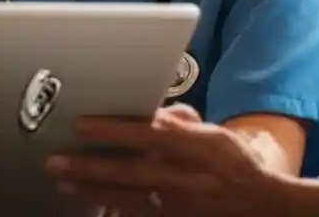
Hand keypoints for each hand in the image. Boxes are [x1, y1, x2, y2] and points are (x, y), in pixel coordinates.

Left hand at [45, 104, 305, 216]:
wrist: (263, 206)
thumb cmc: (234, 165)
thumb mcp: (212, 134)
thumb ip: (179, 122)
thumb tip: (152, 111)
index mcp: (190, 148)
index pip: (144, 134)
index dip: (111, 130)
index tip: (80, 125)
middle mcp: (179, 177)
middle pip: (126, 171)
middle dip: (87, 166)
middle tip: (55, 161)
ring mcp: (174, 204)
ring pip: (124, 198)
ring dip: (91, 191)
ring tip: (63, 183)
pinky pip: (137, 216)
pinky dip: (114, 212)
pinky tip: (92, 207)